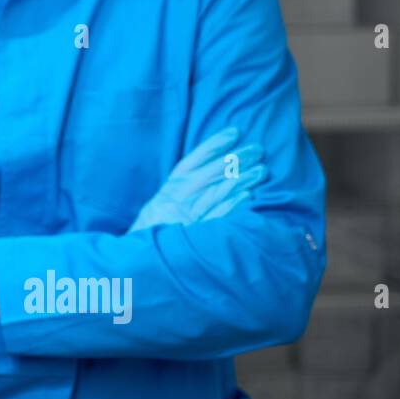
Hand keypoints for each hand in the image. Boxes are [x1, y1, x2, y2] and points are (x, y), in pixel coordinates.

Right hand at [130, 126, 266, 231]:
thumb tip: (199, 177)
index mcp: (166, 194)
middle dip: (235, 159)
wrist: (136, 266)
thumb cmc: (149, 237)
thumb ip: (173, 196)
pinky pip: (217, 219)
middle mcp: (176, 202)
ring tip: (262, 170)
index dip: (212, 146)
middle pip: (209, 175)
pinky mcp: (196, 238)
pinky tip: (248, 196)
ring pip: (217, 194)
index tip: (234, 132)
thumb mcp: (154, 211)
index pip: (191, 163)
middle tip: (258, 148)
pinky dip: (232, 207)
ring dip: (241, 180)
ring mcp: (187, 220)